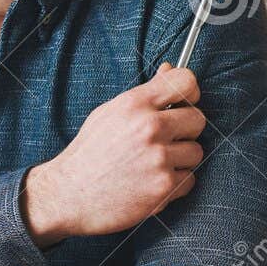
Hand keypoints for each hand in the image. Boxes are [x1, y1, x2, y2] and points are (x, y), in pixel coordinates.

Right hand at [21, 63, 205, 247]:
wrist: (68, 195)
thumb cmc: (89, 153)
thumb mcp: (109, 113)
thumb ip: (144, 94)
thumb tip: (169, 70)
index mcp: (134, 104)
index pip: (185, 82)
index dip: (190, 92)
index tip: (184, 103)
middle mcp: (149, 127)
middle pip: (198, 119)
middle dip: (185, 130)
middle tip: (166, 140)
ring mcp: (159, 158)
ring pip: (196, 151)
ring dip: (180, 159)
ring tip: (154, 164)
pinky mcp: (163, 187)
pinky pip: (189, 179)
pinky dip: (174, 183)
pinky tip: (151, 182)